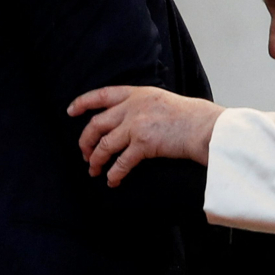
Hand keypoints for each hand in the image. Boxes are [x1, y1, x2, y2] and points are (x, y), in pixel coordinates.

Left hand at [67, 85, 223, 186]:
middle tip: (84, 154)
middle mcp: (132, 107)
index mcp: (136, 94)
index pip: (102, 95)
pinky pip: (121, 162)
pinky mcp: (143, 144)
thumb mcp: (161, 100)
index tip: (70, 112)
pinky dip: (114, 173)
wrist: (204, 127)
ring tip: (94, 170)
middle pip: (96, 124)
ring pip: (104, 145)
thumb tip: (126, 120)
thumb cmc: (189, 117)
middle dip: (86, 141)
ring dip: (96, 160)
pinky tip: (112, 180)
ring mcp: (136, 125)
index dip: (82, 103)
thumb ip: (142, 106)